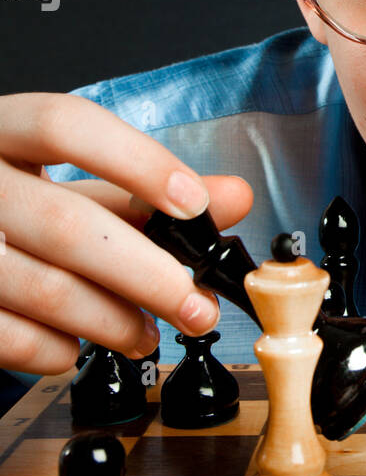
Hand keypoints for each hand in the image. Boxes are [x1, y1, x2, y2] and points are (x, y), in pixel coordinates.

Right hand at [0, 92, 253, 373]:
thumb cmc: (14, 199)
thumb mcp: (68, 179)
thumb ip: (145, 185)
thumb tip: (233, 197)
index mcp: (2, 130)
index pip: (65, 125)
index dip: (136, 162)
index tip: (195, 204)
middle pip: (68, 224)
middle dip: (148, 273)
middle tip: (196, 305)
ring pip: (46, 289)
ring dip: (113, 321)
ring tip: (147, 334)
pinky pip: (10, 337)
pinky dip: (57, 350)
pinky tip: (79, 345)